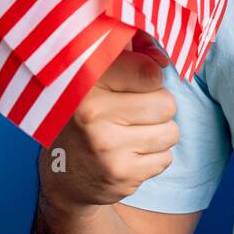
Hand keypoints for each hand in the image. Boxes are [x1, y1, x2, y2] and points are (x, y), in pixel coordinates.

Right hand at [38, 34, 177, 209]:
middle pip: (167, 103)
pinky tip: (129, 155)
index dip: (151, 77)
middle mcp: (93, 114)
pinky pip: (166, 158)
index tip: (136, 83)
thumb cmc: (88, 116)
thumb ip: (130, 58)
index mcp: (86, 82)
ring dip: (158, 133)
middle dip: (157, 108)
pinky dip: (153, 157)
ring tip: (131, 135)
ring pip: (171, 132)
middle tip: (133, 114)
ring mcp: (107, 148)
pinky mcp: (121, 175)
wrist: (61, 175)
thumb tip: (164, 57)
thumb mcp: (95, 80)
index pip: (150, 73)